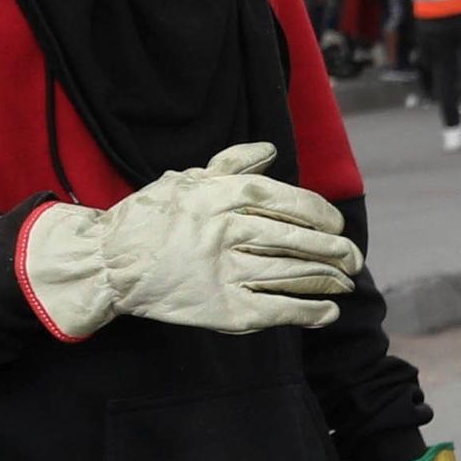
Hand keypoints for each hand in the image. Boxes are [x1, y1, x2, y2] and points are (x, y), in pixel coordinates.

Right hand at [19, 141, 358, 338]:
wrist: (108, 263)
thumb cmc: (151, 218)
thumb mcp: (188, 179)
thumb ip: (232, 164)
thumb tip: (270, 150)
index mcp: (226, 196)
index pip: (295, 203)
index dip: (324, 217)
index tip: (335, 227)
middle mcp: (231, 231)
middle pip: (302, 241)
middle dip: (337, 252)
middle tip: (353, 259)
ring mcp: (228, 271)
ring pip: (296, 274)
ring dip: (330, 280)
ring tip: (345, 283)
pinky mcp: (224, 308)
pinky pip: (281, 309)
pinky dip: (311, 311)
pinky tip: (326, 310)